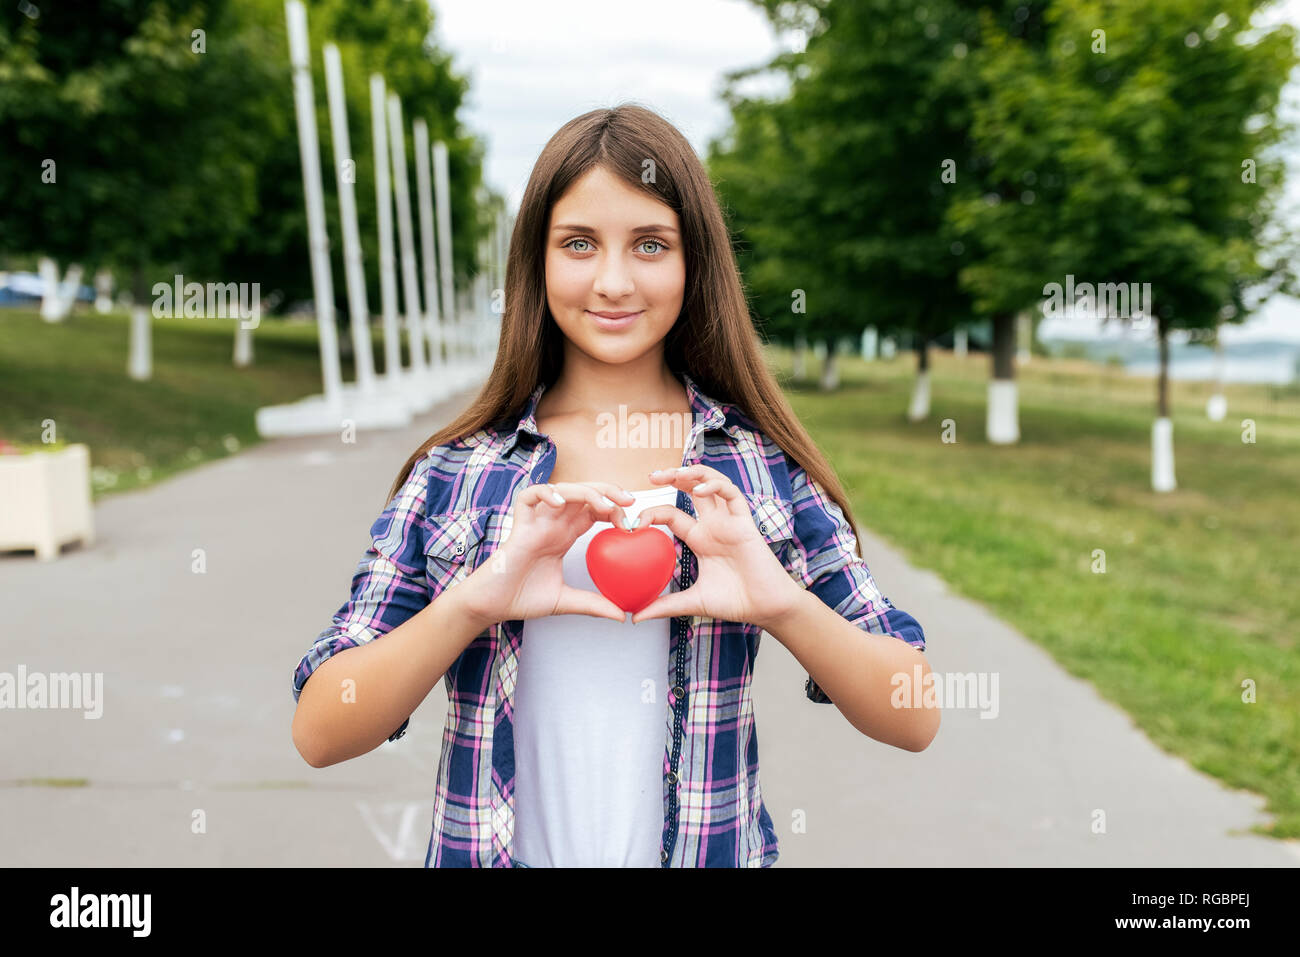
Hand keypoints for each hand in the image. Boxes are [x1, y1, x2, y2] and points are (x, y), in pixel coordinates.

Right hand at [460, 481, 636, 625]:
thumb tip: (622, 615)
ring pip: (562, 490)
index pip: (593, 511)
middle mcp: (552, 524)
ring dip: (586, 491)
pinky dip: (545, 494)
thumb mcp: (565, 601)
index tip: (631, 524)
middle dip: (608, 491)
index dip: (613, 510)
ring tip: (605, 504)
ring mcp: (535, 522)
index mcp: (563, 536)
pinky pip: (528, 496)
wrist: (491, 606)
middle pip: (583, 494)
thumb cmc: (521, 598)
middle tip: (629, 502)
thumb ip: (592, 604)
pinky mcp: (518, 526)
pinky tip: (561, 504)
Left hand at [629, 465, 802, 630]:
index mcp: (700, 539)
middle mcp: (713, 526)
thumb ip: (665, 605)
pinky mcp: (745, 523)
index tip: (634, 524)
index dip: (652, 513)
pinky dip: (716, 486)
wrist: (767, 609)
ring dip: (694, 474)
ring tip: (675, 473)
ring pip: (712, 483)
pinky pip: (732, 495)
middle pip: (691, 489)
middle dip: (672, 477)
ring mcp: (729, 522)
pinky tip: (700, 490)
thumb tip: (635, 617)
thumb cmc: (736, 603)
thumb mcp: (692, 602)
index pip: (671, 515)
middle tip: (652, 476)